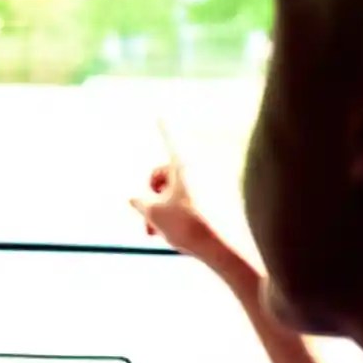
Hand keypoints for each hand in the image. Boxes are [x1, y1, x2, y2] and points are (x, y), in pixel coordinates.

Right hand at [129, 123, 220, 259]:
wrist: (227, 249)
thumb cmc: (189, 226)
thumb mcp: (153, 214)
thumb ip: (140, 203)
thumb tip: (134, 198)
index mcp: (184, 166)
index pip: (169, 140)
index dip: (163, 128)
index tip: (161, 113)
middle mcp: (202, 171)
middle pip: (168, 175)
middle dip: (153, 196)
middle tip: (145, 221)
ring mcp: (214, 187)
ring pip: (180, 193)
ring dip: (164, 210)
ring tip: (156, 233)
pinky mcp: (222, 204)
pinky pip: (194, 203)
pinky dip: (182, 215)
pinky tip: (175, 236)